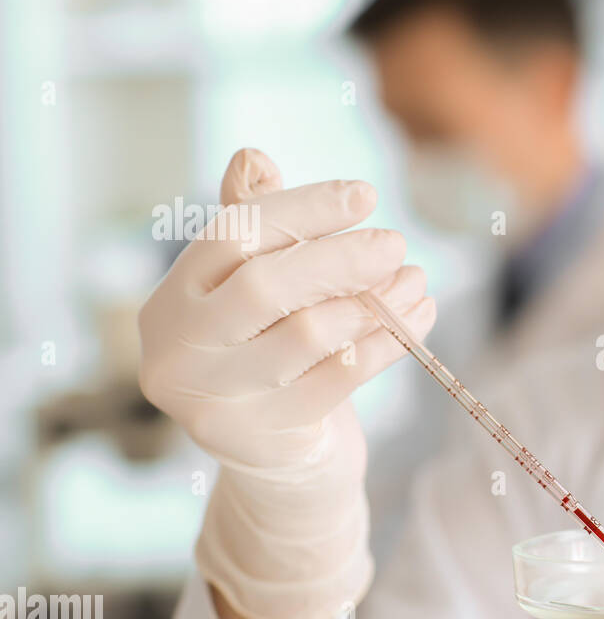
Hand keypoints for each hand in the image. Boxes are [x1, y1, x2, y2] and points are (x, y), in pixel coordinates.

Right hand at [138, 149, 436, 618]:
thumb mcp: (254, 293)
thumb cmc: (268, 354)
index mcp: (172, 299)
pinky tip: (416, 320)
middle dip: (340, 257)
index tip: (366, 195)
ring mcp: (218, 399)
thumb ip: (254, 229)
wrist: (278, 461)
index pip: (232, 235)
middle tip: (396, 243)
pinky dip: (386, 344)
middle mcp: (180, 349)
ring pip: (307, 334)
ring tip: (415, 281)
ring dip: (375, 302)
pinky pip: (341, 378)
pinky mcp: (266, 438)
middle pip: (265, 286)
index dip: (302, 209)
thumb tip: (252, 156)